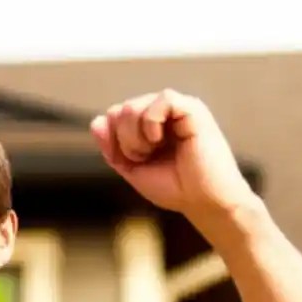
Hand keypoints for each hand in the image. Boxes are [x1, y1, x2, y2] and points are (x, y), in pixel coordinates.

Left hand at [90, 89, 257, 218]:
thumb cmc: (175, 187)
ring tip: (153, 151)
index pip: (114, 115)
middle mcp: (163, 113)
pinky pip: (162, 99)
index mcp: (149, 124)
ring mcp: (178, 109)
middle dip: (123, 141)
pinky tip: (160, 140)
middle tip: (145, 157)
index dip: (111, 139)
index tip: (129, 160)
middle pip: (120, 110)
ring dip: (134, 137)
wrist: (204, 201)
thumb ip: (112, 146)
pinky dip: (152, 123)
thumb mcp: (132, 168)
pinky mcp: (193, 109)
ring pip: (133, 106)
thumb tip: (97, 121)